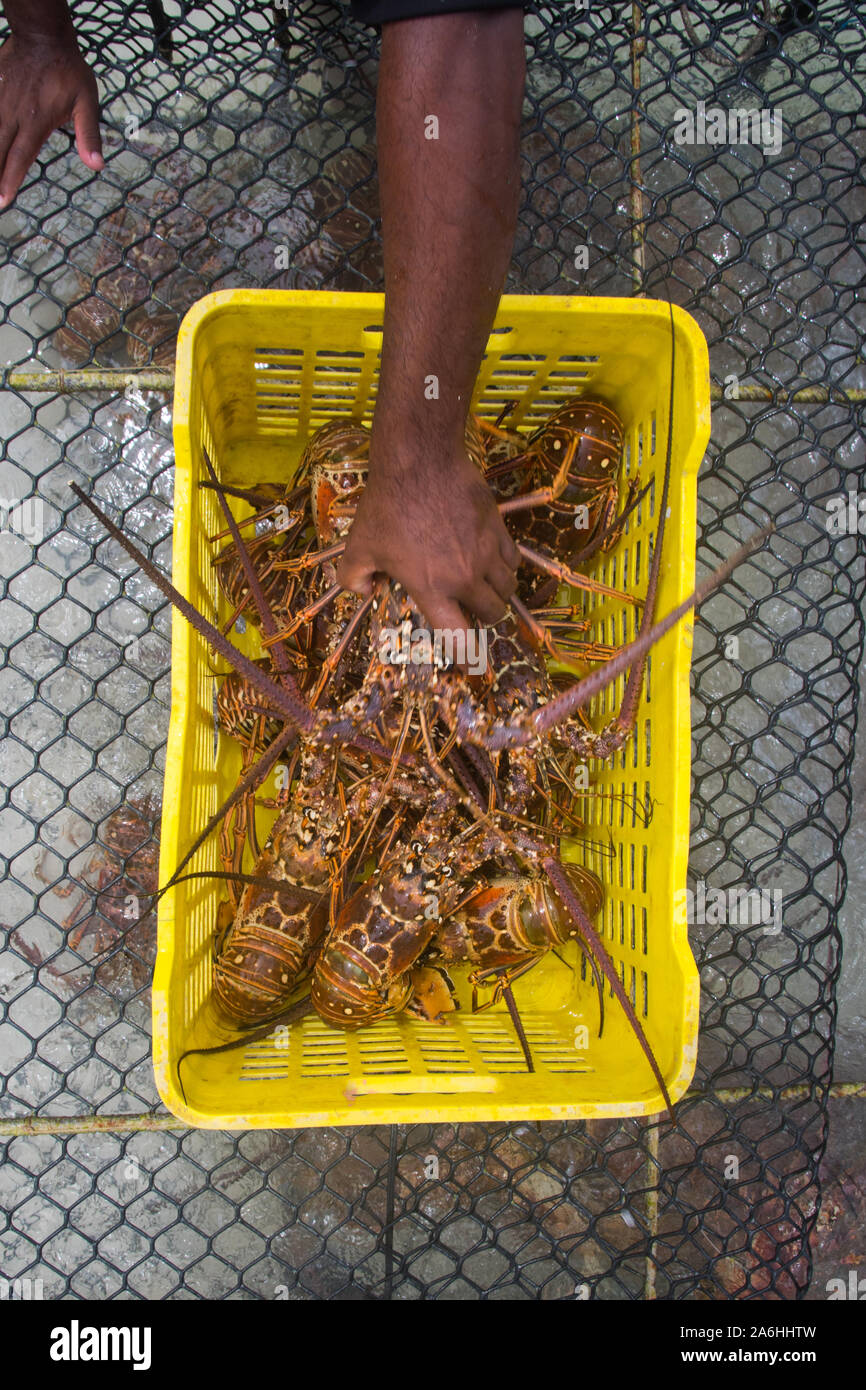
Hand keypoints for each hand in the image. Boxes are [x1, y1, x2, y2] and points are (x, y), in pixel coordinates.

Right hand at [0, 34, 102, 208]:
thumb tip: (97, 165)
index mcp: (37, 122)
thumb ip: (89, 135)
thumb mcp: (87, 102)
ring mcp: (1, 102)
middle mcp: (15, 115)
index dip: (11, 180)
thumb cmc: (68, 71)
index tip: (4, 200)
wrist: (43, 36)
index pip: (21, 157)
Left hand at [337, 434, 520, 641]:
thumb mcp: (358, 544)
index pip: (458, 636)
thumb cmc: (387, 506)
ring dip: (498, 593)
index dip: (467, 655)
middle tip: (474, 610)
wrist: (421, 462)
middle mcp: (464, 577)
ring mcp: (485, 553)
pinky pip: (513, 560)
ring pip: (507, 588)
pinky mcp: (498, 530)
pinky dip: (507, 567)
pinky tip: (495, 561)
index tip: (471, 661)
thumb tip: (362, 593)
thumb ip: (354, 576)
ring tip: (487, 586)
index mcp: (431, 588)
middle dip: (484, 617)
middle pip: (492, 613)